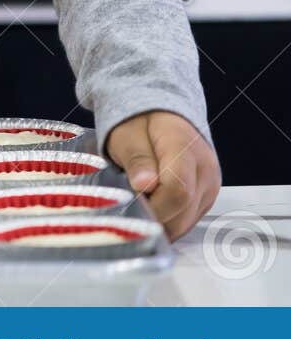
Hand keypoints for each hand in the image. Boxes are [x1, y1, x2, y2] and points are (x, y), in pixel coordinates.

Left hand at [105, 110, 219, 238]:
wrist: (162, 116)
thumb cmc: (141, 124)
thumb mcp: (127, 135)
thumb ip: (137, 160)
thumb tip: (144, 185)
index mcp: (185, 148)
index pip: (177, 191)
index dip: (153, 205)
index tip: (131, 205)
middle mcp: (205, 169)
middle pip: (183, 211)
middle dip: (153, 216)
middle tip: (130, 205)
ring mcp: (209, 185)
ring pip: (187, 222)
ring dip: (161, 220)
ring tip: (140, 203)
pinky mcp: (207, 196)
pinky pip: (188, 219)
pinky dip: (169, 220)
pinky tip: (153, 207)